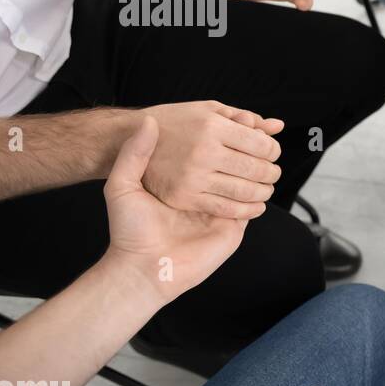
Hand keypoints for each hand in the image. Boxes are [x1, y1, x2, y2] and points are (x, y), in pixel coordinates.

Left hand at [100, 116, 246, 307]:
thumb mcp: (122, 185)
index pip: (211, 152)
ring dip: (258, 167)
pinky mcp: (233, 227)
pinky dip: (257, 194)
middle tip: (253, 130)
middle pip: (236, 163)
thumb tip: (148, 120)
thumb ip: (134, 153)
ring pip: (249, 182)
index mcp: (184, 182)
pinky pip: (252, 207)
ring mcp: (221, 210)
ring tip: (262, 151)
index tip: (233, 117)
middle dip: (249, 147)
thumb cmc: (129, 230)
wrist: (141, 268)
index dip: (224, 135)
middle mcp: (205, 193)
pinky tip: (259, 178)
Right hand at [140, 101, 282, 218]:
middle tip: (272, 173)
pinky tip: (252, 206)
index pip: (262, 145)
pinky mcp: (183, 197)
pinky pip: (226, 209)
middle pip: (257, 169)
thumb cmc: (174, 122)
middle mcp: (203, 151)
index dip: (273, 151)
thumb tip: (277, 126)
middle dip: (272, 173)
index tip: (272, 153)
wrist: (124, 141)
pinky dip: (247, 210)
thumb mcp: (207, 111)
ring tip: (264, 189)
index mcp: (212, 127)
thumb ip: (244, 118)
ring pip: (245, 191)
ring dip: (263, 192)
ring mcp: (193, 176)